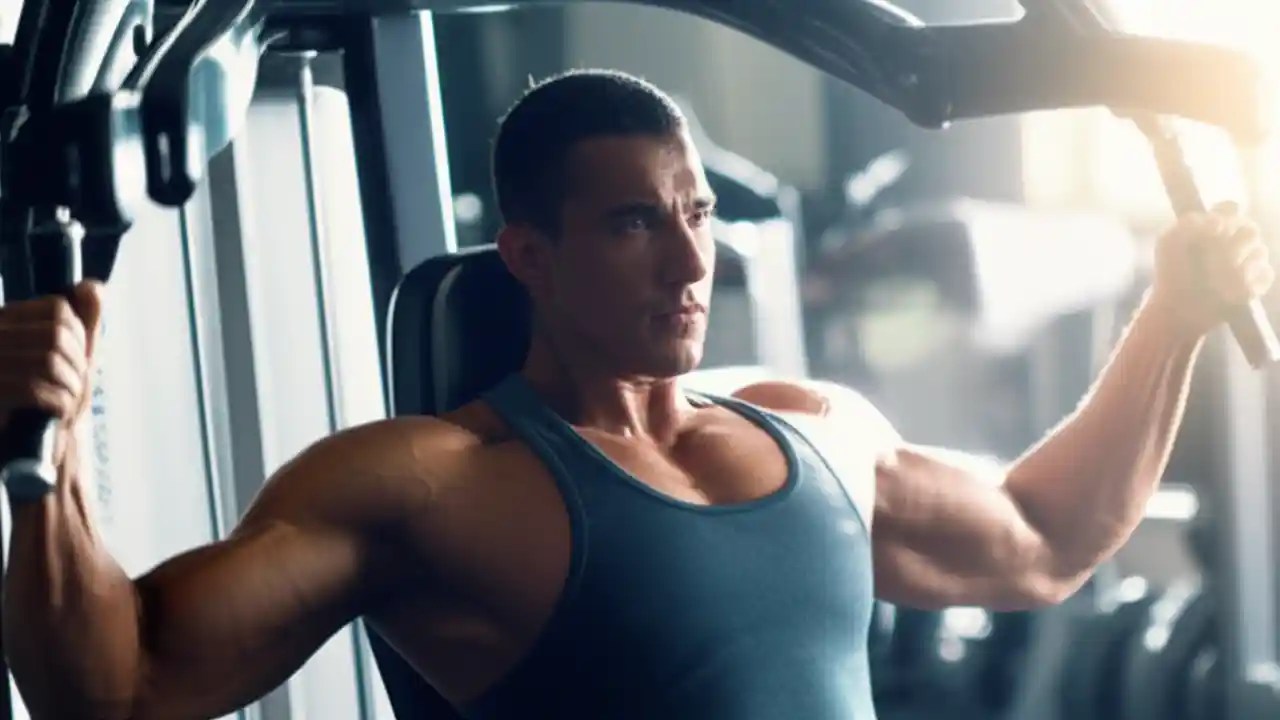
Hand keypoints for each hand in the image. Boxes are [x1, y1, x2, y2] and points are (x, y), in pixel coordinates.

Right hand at [0, 282, 104, 467]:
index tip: (76, 364)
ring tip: (65, 404)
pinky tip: (56, 414)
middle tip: (73, 391)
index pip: (57, 310)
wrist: (22, 454)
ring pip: (48, 361)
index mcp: (5, 323)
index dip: (79, 338)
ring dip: (70, 388)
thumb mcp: (68, 358)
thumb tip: (91, 285)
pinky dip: (58, 403)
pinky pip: (34, 388)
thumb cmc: (44, 403)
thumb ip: (81, 321)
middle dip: (77, 367)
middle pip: (56, 336)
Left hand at [1150, 202, 1275, 338]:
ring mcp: (1252, 258)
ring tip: (1214, 281)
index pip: (1230, 207)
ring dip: (1235, 267)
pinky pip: (1265, 274)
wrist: (1178, 306)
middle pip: (1250, 228)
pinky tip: (1228, 293)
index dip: (1224, 218)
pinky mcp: (1259, 280)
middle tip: (1211, 263)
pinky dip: (1247, 284)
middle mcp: (1237, 238)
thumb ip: (1189, 223)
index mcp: (1216, 224)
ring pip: (1260, 251)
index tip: (1211, 231)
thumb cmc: (1172, 272)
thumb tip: (1217, 221)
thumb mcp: (1169, 242)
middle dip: (1230, 246)